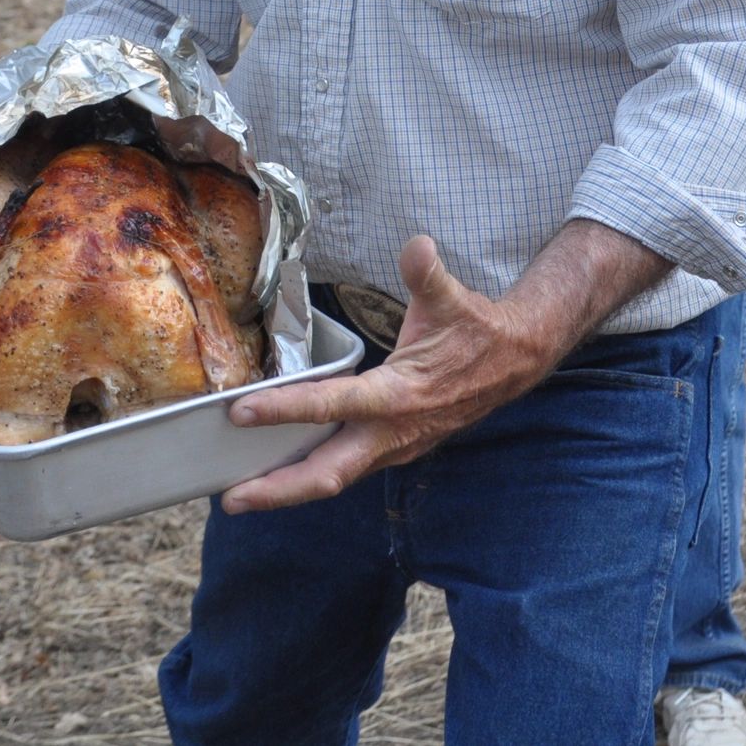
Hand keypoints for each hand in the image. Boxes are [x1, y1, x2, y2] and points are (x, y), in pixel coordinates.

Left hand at [216, 235, 564, 514]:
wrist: (515, 362)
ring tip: (242, 494)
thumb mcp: (452, 298)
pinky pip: (347, 470)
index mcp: (398, 395)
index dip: (283, 410)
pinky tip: (283, 473)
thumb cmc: (476, 331)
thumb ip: (428, 274)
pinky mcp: (396, 451)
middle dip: (277, 490)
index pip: (331, 407)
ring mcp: (395, 449)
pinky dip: (312, 476)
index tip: (241, 412)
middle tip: (229, 499)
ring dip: (289, 490)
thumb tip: (418, 247)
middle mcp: (393, 433)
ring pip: (335, 479)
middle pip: (326, 474)